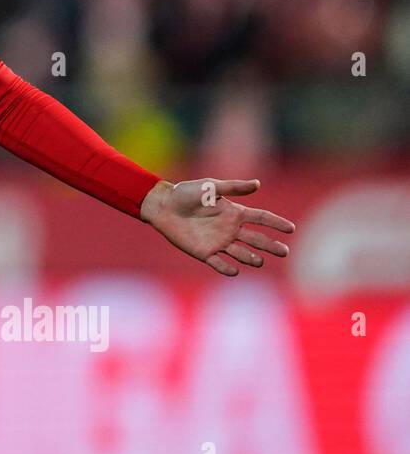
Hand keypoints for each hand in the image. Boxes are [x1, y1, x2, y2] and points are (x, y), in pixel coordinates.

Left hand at [140, 178, 295, 276]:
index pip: (261, 218)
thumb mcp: (209, 186)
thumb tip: (257, 184)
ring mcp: (219, 242)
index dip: (276, 223)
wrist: (163, 206)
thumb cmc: (185, 193)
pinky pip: (219, 264)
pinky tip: (235, 270)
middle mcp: (230, 229)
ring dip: (251, 258)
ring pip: (241, 254)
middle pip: (257, 239)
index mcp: (235, 212)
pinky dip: (227, 269)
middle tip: (285, 252)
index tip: (291, 228)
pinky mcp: (204, 252)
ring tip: (259, 261)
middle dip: (271, 246)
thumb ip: (232, 187)